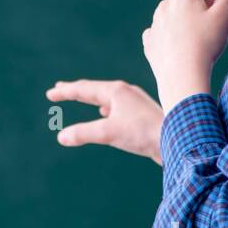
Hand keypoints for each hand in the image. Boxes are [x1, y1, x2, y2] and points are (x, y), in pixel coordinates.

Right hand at [45, 79, 163, 164]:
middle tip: (59, 88)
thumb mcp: (109, 133)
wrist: (178, 139)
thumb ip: (83, 133)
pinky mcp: (142, 114)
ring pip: (106, 97)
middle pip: (94, 89)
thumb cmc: (143, 133)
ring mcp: (135, 102)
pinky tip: (106, 112)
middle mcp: (125, 92)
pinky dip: (105, 106)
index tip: (50, 94)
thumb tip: (61, 136)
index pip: (83, 89)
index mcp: (116, 91)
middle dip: (75, 90)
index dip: (65, 92)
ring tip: (81, 97)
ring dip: (91, 97)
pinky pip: (117, 106)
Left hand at [142, 0, 227, 112]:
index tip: (226, 5)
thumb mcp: (224, 16)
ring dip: (187, 19)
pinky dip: (172, 34)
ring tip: (200, 36)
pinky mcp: (151, 41)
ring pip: (174, 13)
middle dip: (202, 3)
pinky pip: (163, 32)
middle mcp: (165, 4)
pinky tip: (182, 45)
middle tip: (215, 22)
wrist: (182, 75)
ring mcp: (155, 23)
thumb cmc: (206, 43)